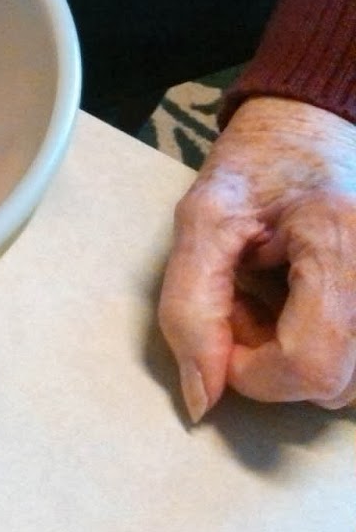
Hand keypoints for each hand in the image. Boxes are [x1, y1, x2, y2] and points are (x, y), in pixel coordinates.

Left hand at [158, 95, 355, 419]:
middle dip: (267, 360)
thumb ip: (191, 308)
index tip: (219, 329)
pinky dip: (319, 348)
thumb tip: (203, 400)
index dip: (250, 372)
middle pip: (332, 384)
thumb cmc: (258, 165)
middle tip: (240, 300)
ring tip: (270, 296)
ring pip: (348, 383)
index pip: (310, 366)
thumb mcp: (201, 220)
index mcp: (344, 245)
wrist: (313, 131)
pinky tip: (298, 306)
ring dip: (293, 357)